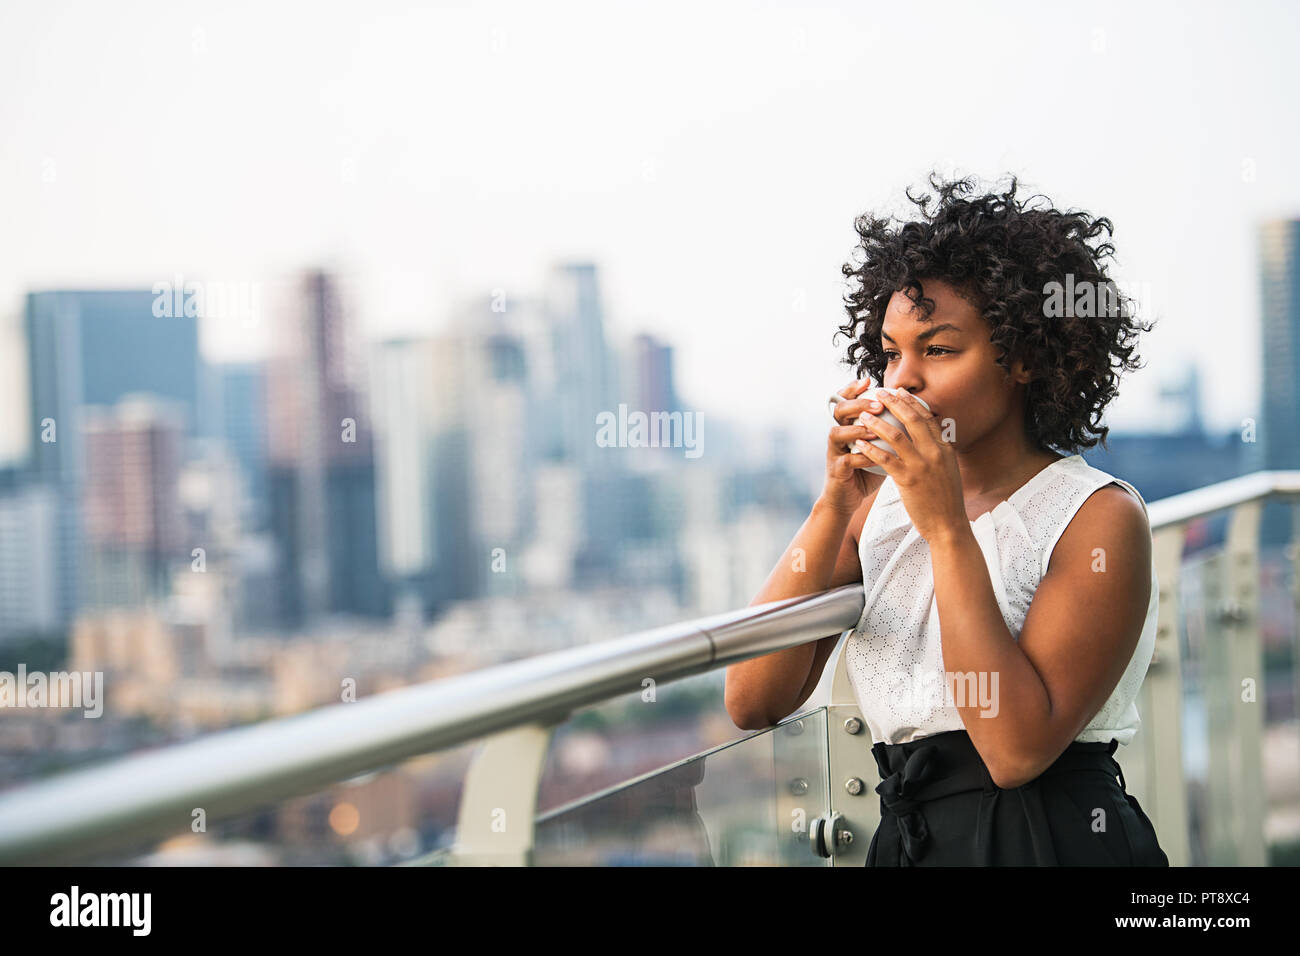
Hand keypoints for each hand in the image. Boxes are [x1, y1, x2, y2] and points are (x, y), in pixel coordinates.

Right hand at [822, 378, 887, 515]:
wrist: (848, 498)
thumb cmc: (867, 470)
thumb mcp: (879, 446)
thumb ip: (890, 430)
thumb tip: (916, 412)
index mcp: (848, 425)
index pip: (847, 400)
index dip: (853, 389)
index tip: (868, 380)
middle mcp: (839, 435)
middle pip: (839, 410)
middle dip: (857, 404)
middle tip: (877, 404)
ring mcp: (835, 452)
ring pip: (837, 432)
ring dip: (857, 429)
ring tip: (874, 429)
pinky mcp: (837, 470)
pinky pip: (847, 460)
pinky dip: (862, 457)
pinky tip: (876, 456)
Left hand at [857, 389, 966, 542]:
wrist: (948, 524)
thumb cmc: (945, 499)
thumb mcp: (947, 469)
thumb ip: (937, 452)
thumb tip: (928, 438)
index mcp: (945, 448)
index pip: (927, 417)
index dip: (911, 402)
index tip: (899, 392)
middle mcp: (935, 452)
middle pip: (912, 419)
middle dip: (894, 403)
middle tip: (879, 393)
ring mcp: (922, 465)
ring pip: (896, 436)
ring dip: (877, 423)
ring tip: (862, 416)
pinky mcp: (908, 480)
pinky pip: (886, 459)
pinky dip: (871, 449)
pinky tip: (860, 444)